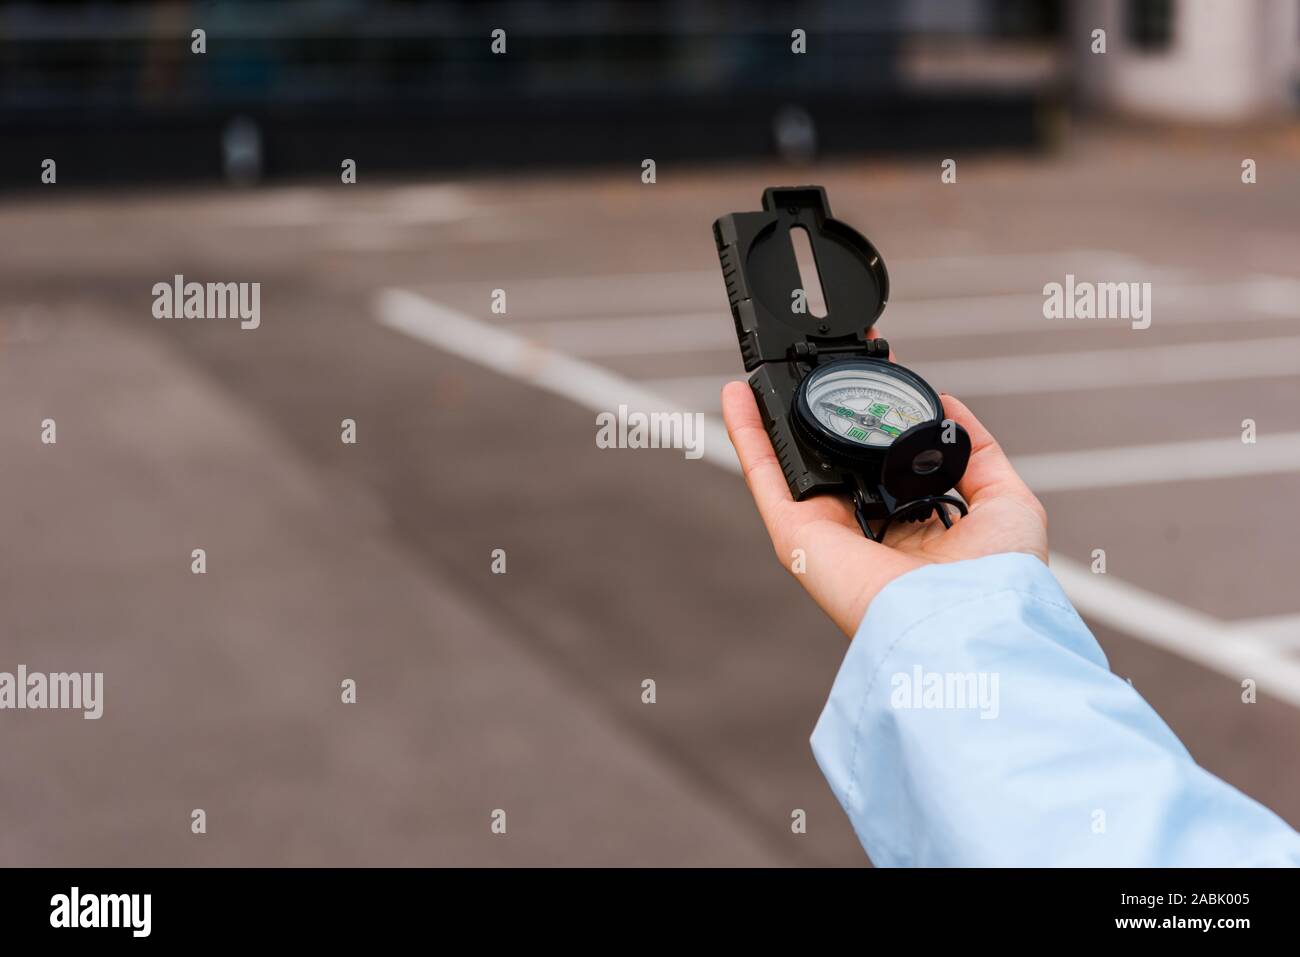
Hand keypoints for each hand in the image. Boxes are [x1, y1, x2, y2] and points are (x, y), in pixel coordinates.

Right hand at [721, 378, 1047, 636]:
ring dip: (772, 417)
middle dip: (823, 409)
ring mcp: (826, 532)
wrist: (967, 620)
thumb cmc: (995, 578)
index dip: (878, 412)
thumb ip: (977, 451)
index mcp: (910, 525)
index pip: (884, 459)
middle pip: (832, 458)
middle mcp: (864, 529)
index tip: (876, 365)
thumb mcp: (1005, 499)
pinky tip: (737, 394)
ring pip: (791, 463)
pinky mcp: (797, 537)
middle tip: (816, 359)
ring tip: (766, 368)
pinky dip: (746, 434)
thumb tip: (947, 404)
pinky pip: (765, 476)